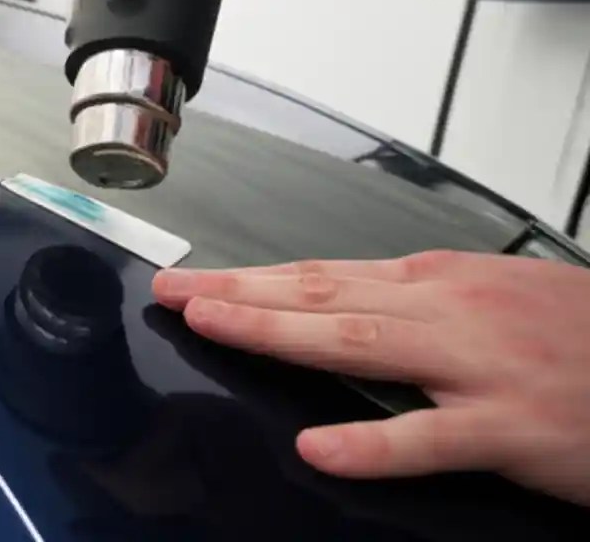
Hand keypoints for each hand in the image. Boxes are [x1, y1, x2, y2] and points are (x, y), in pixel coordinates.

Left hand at [152, 251, 589, 506]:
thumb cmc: (583, 338)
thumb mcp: (493, 300)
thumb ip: (419, 305)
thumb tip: (346, 306)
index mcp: (441, 282)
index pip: (323, 275)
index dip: (251, 279)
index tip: (195, 282)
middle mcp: (451, 310)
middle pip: (323, 296)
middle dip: (240, 292)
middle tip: (173, 293)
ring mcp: (480, 366)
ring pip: (359, 343)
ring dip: (278, 332)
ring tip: (214, 327)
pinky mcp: (513, 426)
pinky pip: (431, 437)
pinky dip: (372, 442)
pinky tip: (319, 447)